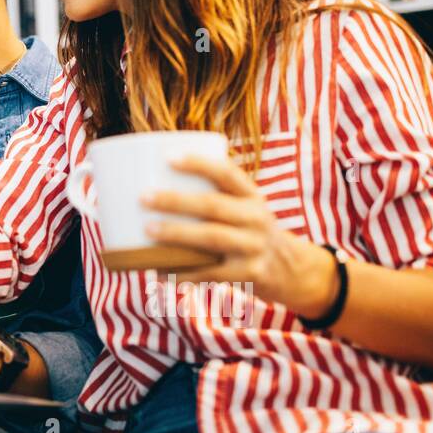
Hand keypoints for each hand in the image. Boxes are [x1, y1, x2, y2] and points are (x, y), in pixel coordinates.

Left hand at [141, 154, 339, 318]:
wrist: (289, 269)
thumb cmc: (247, 230)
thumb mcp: (244, 207)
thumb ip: (214, 195)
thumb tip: (150, 182)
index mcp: (252, 195)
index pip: (227, 172)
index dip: (198, 163)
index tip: (168, 157)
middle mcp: (257, 218)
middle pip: (213, 205)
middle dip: (175, 200)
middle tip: (143, 197)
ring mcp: (255, 247)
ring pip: (211, 237)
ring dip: (176, 233)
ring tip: (147, 230)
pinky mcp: (250, 274)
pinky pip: (210, 273)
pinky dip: (183, 272)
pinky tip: (160, 270)